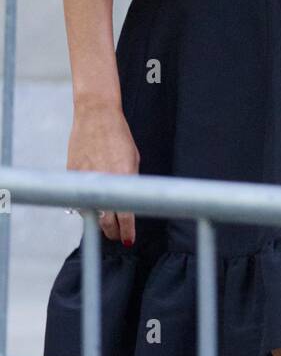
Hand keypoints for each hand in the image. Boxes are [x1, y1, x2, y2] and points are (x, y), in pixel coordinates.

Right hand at [66, 97, 139, 245]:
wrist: (96, 116)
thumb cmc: (119, 137)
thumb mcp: (132, 160)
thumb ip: (129, 183)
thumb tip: (126, 204)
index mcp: (122, 178)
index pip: (125, 216)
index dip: (127, 232)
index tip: (129, 240)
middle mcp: (102, 182)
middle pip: (105, 222)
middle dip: (112, 232)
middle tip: (117, 236)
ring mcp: (84, 179)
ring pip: (89, 212)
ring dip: (98, 220)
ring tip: (106, 223)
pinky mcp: (72, 175)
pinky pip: (78, 197)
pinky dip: (85, 204)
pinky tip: (92, 205)